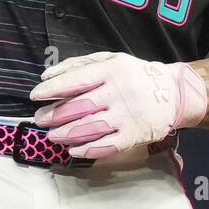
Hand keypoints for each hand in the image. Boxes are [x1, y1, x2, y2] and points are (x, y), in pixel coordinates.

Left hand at [29, 51, 206, 159]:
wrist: (173, 93)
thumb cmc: (134, 74)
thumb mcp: (109, 59)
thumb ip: (78, 64)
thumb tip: (47, 74)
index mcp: (112, 69)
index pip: (76, 79)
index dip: (53, 88)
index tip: (35, 95)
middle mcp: (119, 92)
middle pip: (80, 106)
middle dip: (55, 114)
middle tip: (39, 119)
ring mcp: (127, 115)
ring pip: (90, 127)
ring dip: (66, 133)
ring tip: (52, 135)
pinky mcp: (134, 134)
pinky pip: (107, 145)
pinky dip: (87, 149)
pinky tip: (72, 150)